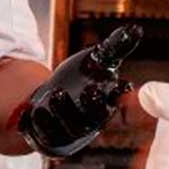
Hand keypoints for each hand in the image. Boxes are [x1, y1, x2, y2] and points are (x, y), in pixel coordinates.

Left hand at [14, 25, 141, 157]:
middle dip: (93, 107)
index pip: (127, 111)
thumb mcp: (97, 60)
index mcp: (109, 105)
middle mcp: (92, 123)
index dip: (131, 105)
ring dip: (64, 113)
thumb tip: (136, 28)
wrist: (52, 99)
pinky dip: (38, 124)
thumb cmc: (81, 78)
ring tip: (57, 93)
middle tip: (90, 90)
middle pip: (96, 120)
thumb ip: (116, 47)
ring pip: (70, 129)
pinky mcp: (49, 139)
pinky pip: (44, 136)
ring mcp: (70, 133)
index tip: (126, 90)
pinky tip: (32, 109)